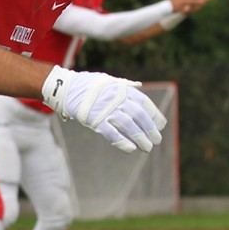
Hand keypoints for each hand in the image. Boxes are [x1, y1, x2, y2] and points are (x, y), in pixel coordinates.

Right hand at [41, 66, 164, 152]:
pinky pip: (112, 133)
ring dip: (140, 138)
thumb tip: (138, 86)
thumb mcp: (110, 81)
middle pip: (139, 116)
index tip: (161, 125)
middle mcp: (118, 99)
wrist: (67, 88)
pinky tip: (130, 149)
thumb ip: (125, 85)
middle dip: (150, 129)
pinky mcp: (96, 120)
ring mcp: (107, 109)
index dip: (155, 115)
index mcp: (124, 89)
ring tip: (147, 148)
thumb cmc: (89, 85)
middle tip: (157, 140)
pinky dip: (122, 142)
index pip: (145, 103)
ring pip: (129, 126)